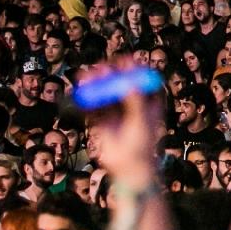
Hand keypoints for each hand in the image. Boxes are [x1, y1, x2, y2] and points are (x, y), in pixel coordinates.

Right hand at [82, 66, 163, 189]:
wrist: (129, 168)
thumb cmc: (142, 146)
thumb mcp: (141, 121)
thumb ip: (135, 102)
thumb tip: (130, 82)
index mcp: (148, 103)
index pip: (141, 80)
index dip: (134, 68)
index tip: (126, 60)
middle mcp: (132, 104)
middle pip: (121, 83)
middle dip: (112, 73)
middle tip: (105, 66)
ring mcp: (117, 112)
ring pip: (106, 92)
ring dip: (98, 83)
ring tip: (90, 74)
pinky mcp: (103, 120)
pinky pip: (94, 105)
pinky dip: (88, 96)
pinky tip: (82, 87)